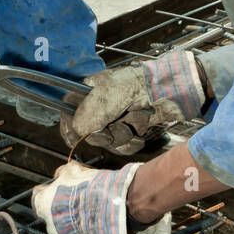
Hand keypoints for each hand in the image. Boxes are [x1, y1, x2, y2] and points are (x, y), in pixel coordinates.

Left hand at [32, 160, 170, 233]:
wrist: (113, 210)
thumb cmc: (91, 189)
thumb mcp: (72, 171)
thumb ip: (62, 173)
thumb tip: (59, 175)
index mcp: (45, 205)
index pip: (38, 198)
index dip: (47, 193)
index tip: (57, 190)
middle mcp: (51, 227)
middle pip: (53, 218)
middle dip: (63, 212)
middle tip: (79, 204)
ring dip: (77, 227)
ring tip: (93, 217)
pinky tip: (100, 230)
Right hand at [61, 49, 207, 155]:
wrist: (165, 92)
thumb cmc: (133, 87)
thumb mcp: (102, 98)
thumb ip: (83, 118)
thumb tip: (76, 134)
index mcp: (88, 93)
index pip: (68, 113)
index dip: (69, 128)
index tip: (75, 138)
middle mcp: (100, 108)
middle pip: (89, 134)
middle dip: (104, 134)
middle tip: (114, 125)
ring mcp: (116, 120)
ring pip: (107, 143)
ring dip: (121, 136)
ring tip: (133, 121)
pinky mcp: (130, 130)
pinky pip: (123, 147)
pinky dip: (132, 142)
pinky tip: (139, 132)